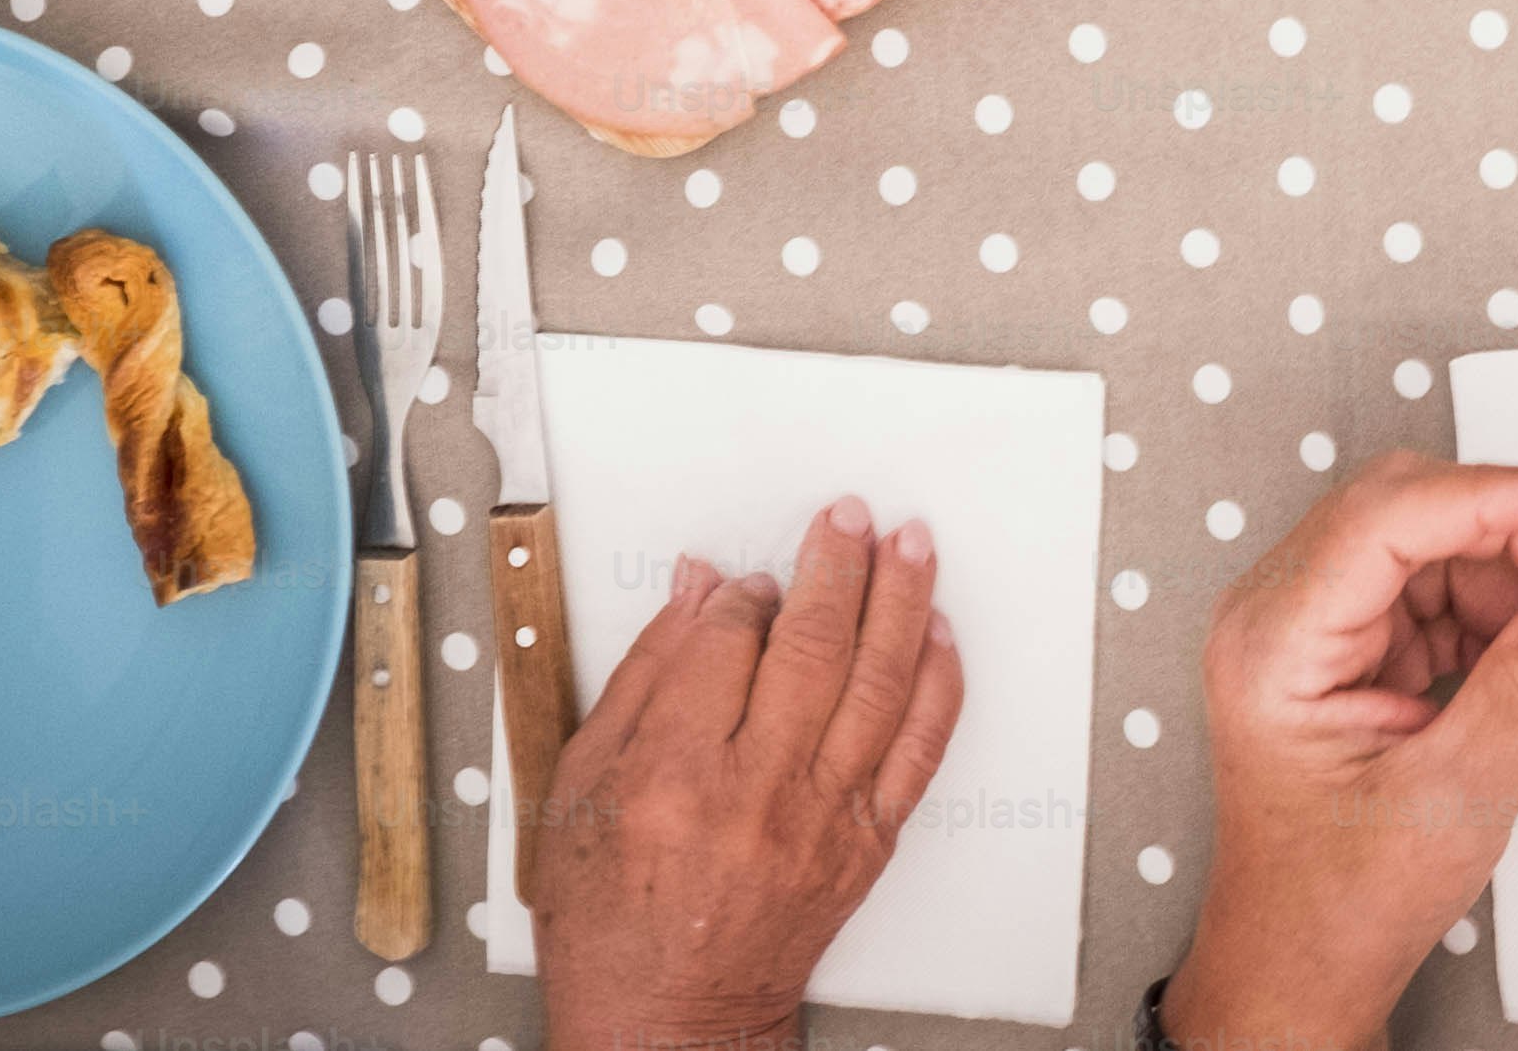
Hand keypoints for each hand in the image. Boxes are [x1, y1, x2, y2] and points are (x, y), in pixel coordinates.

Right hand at [539, 496, 967, 1050]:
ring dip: (902, 602)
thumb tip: (695, 589)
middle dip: (835, 567)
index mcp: (671, 773)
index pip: (724, 644)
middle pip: (811, 648)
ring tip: (909, 544)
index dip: (741, 595)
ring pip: (878, 684)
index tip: (747, 579)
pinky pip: (919, 748)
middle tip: (847, 516)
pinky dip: (938, 683)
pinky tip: (937, 634)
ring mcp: (822, 818)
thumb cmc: (612, 915)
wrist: (667, 1016)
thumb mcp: (579, 789)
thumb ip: (643, 677)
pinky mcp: (867, 845)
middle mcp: (754, 791)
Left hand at [1163, 454, 1517, 1050]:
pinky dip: (1497, 628)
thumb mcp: (1454, 795)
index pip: (1384, 518)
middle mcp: (1281, 619)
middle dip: (1510, 543)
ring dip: (1513, 589)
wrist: (1303, 970)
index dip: (1487, 497)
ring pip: (1434, 553)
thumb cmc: (1338, 903)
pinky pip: (1436, 599)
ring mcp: (1314, 634)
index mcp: (1274, 643)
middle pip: (1411, 519)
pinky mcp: (1350, 655)